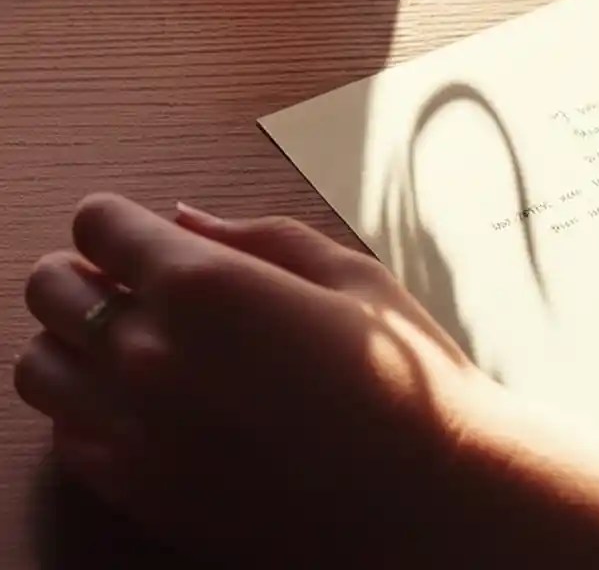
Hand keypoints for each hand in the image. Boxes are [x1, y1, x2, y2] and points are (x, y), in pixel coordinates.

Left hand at [15, 194, 493, 565]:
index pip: (98, 224)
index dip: (121, 221)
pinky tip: (145, 407)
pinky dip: (86, 409)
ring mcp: (136, 431)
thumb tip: (182, 219)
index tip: (148, 237)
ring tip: (133, 346)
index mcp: (206, 287)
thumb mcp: (353, 278)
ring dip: (73, 341)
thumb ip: (257, 238)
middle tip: (138, 283)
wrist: (436, 500)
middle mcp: (150, 355)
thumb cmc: (408, 381)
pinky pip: (66, 436)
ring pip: (38, 364)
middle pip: (50, 286)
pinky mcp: (141, 493)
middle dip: (86, 270)